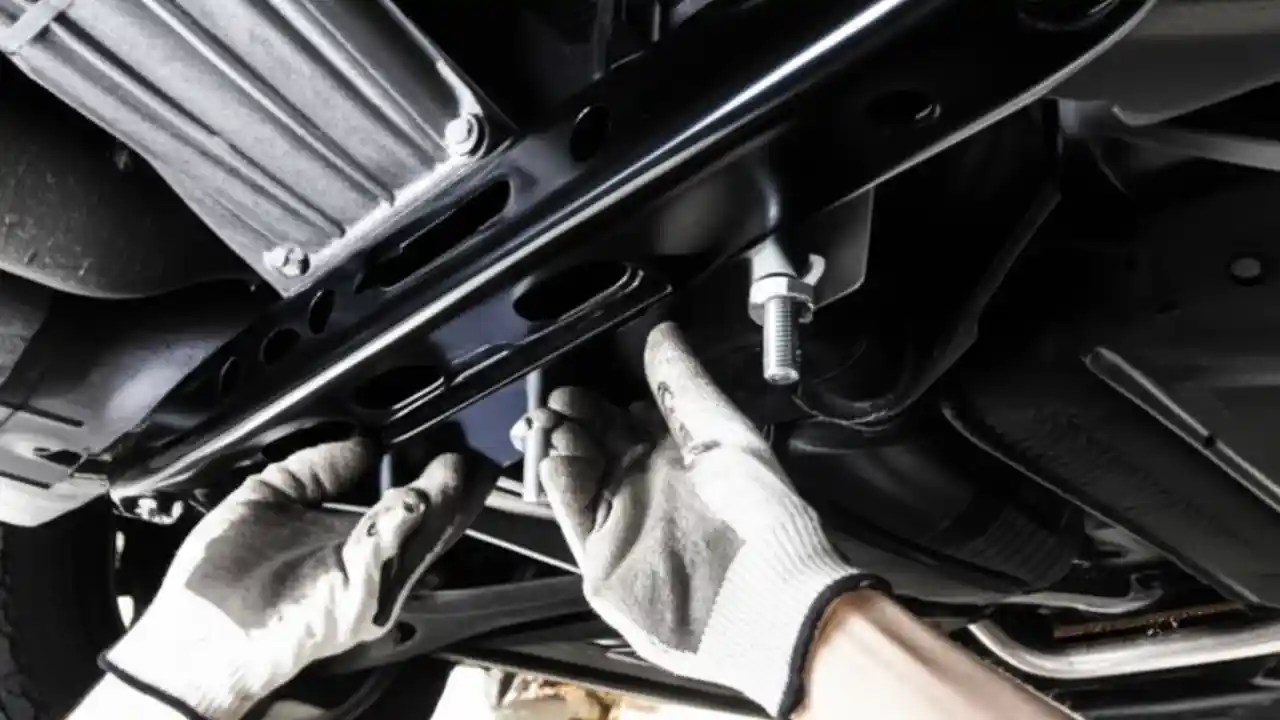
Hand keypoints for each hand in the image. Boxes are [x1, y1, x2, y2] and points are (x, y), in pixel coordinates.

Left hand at [103, 439, 494, 719]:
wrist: (193, 635)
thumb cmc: (219, 580)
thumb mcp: (267, 497)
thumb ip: (313, 467)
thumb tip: (362, 443)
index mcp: (348, 537)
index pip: (403, 500)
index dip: (425, 470)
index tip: (438, 438)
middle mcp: (366, 561)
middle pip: (427, 518)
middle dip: (451, 483)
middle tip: (462, 449)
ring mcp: (367, 581)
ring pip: (421, 533)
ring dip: (443, 498)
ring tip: (454, 464)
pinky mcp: (359, 598)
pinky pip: (391, 550)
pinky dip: (407, 519)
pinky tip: (416, 491)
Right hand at [516, 323, 878, 716]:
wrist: (770, 597)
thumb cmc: (763, 513)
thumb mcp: (725, 433)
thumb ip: (684, 385)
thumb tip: (662, 332)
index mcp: (679, 460)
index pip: (622, 423)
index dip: (597, 402)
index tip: (578, 384)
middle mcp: (648, 491)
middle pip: (593, 447)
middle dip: (570, 420)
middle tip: (559, 403)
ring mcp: (625, 527)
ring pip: (577, 479)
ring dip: (560, 447)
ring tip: (556, 426)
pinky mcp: (606, 563)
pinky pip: (573, 518)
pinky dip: (559, 486)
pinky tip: (558, 459)